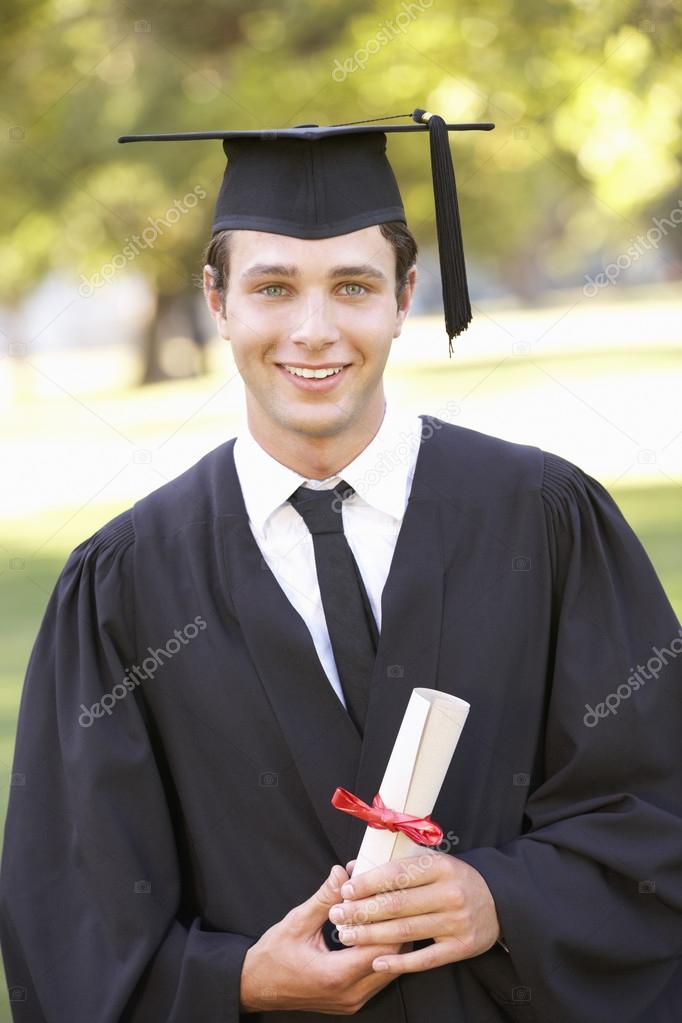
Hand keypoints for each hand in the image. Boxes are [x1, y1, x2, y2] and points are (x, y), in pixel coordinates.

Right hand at [239, 863, 409, 1013]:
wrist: (256, 986)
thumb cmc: (273, 957)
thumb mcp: (297, 922)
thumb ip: (324, 898)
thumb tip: (342, 873)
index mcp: (336, 976)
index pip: (383, 949)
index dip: (388, 920)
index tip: (385, 896)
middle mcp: (350, 994)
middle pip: (392, 960)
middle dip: (393, 928)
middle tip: (389, 901)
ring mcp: (352, 1001)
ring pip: (388, 970)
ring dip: (389, 942)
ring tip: (382, 914)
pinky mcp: (351, 1001)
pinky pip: (378, 978)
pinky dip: (380, 955)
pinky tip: (373, 934)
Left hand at [328, 851, 499, 975]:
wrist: (497, 901)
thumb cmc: (453, 878)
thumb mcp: (434, 860)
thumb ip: (401, 862)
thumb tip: (357, 865)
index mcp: (441, 866)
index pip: (397, 874)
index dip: (368, 883)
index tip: (346, 890)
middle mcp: (450, 893)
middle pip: (397, 904)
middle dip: (362, 911)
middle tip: (338, 915)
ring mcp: (456, 922)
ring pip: (405, 931)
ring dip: (371, 935)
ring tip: (346, 935)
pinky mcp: (460, 947)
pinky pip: (424, 958)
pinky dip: (399, 962)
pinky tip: (376, 961)